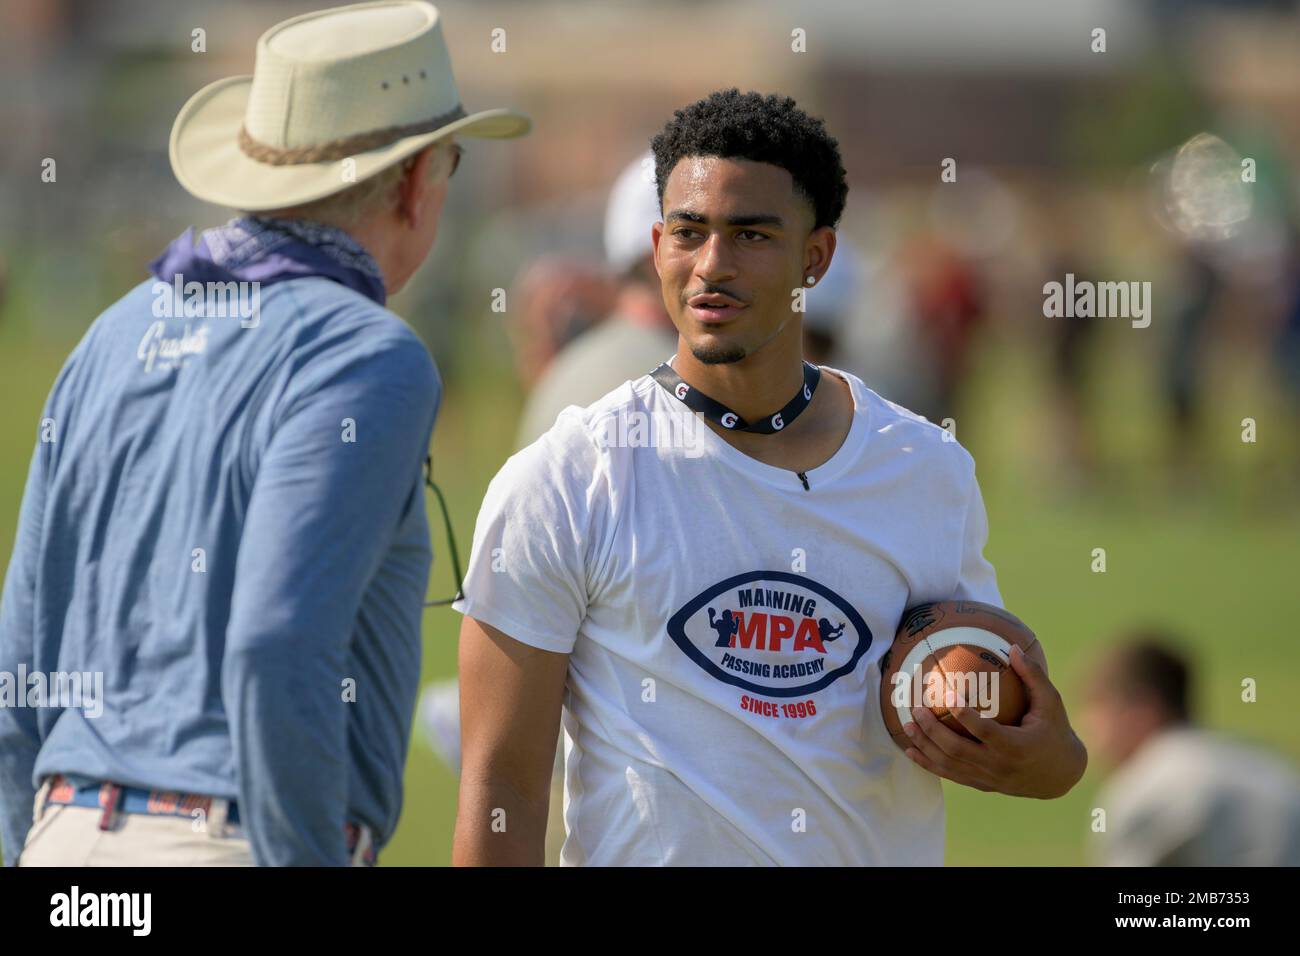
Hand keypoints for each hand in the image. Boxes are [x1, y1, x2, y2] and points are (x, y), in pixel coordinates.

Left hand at [902, 643, 1086, 798]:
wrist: (1060, 775)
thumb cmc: (1056, 732)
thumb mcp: (1051, 703)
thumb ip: (1033, 675)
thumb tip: (1013, 646)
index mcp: (1016, 746)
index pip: (984, 731)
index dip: (964, 714)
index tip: (947, 693)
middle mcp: (999, 766)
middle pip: (958, 750)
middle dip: (933, 730)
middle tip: (915, 708)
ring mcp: (988, 778)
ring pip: (950, 765)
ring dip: (925, 746)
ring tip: (906, 724)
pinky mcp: (981, 784)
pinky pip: (951, 776)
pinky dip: (929, 764)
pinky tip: (911, 750)